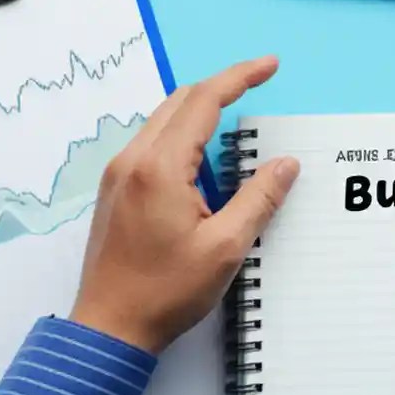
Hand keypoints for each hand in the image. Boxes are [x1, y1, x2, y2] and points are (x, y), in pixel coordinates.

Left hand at [70, 57, 299, 353]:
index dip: (239, 78)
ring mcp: (118, 175)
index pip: (204, 102)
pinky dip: (181, 133)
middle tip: (258, 83)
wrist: (109, 328)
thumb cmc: (166, 292)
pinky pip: (151, 143)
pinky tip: (201, 155)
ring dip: (199, 109)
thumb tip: (286, 165)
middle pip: (179, 101)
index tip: (269, 66)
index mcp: (160, 167)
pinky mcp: (114, 191)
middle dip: (221, 86)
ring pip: (162, 120)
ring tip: (235, 116)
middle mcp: (133, 160)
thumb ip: (259, 199)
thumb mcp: (226, 248)